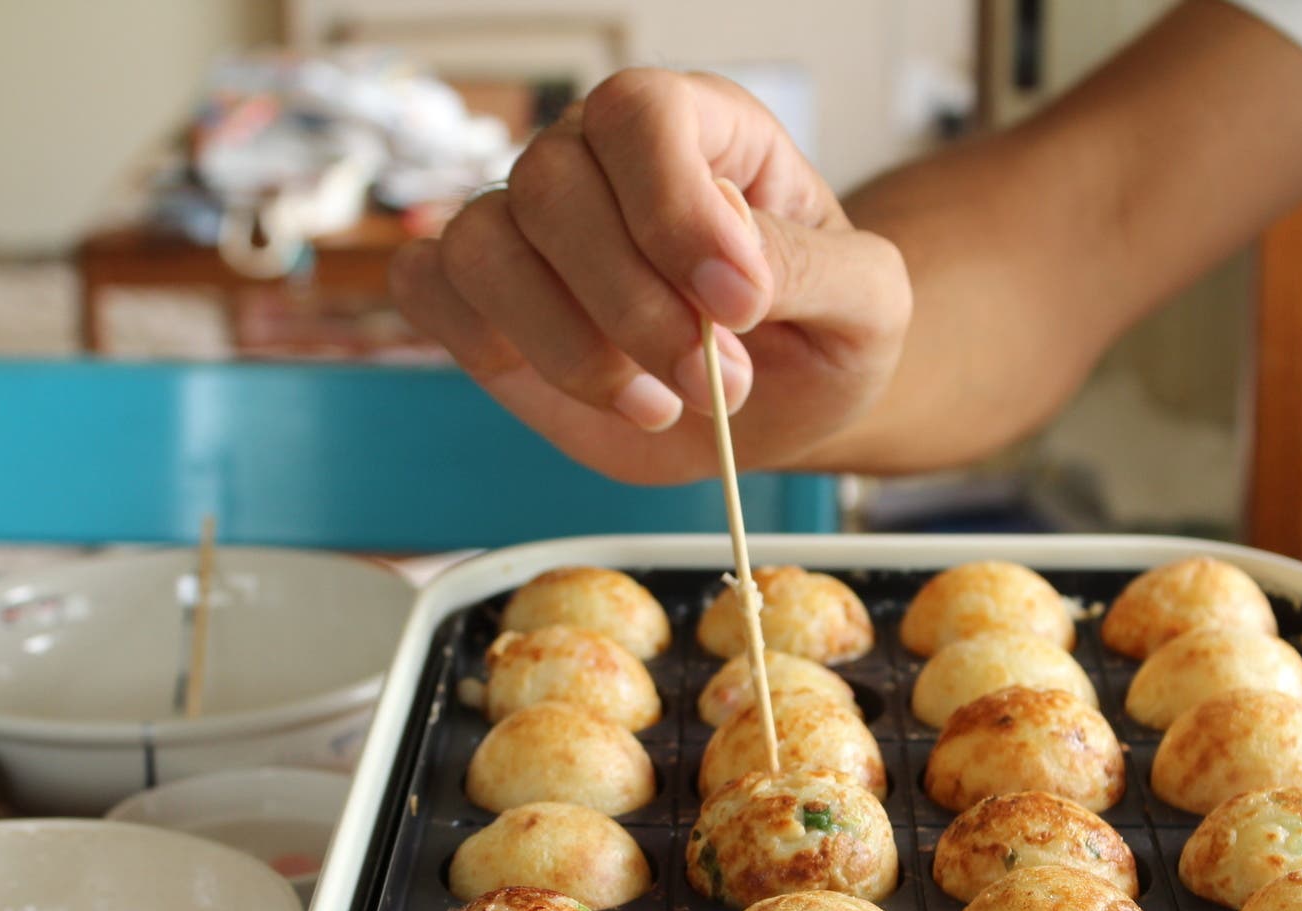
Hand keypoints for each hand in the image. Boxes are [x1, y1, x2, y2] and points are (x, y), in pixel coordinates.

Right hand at [390, 69, 911, 483]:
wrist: (781, 403)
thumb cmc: (822, 331)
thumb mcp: (869, 299)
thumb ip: (815, 268)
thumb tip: (734, 272)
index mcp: (696, 128)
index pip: (641, 115)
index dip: (674, 209)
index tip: (736, 302)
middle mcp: (599, 161)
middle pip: (552, 184)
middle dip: (633, 308)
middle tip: (711, 382)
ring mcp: (532, 228)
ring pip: (484, 245)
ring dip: (569, 347)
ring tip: (658, 404)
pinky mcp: (486, 301)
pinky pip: (432, 288)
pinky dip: (482, 345)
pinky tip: (569, 386)